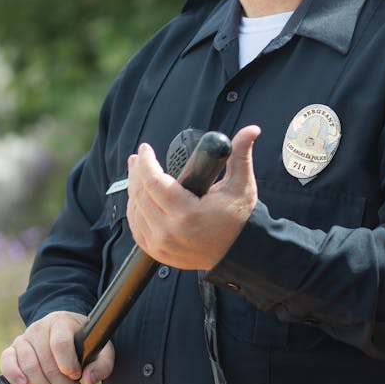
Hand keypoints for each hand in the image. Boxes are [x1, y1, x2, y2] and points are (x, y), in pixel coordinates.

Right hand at [0, 311, 114, 383]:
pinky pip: (7, 361)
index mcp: (62, 322)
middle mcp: (41, 327)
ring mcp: (25, 337)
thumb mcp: (101, 350)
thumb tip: (88, 380)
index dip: (68, 365)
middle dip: (58, 383)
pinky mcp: (13, 348)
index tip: (76, 376)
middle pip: (45, 360)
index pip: (60, 344)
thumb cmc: (84, 342)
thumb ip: (101, 365)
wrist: (66, 332)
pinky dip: (13, 374)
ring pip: (28, 364)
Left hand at [127, 125, 260, 270]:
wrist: (238, 252)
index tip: (146, 149)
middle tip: (139, 157)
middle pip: (140, 194)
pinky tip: (139, 198)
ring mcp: (160, 244)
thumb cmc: (239, 219)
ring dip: (134, 189)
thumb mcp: (242, 185)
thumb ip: (241, 155)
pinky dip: (135, 210)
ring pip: (135, 210)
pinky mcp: (157, 252)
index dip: (146, 162)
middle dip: (137, 171)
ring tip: (138, 173)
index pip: (153, 182)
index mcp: (186, 214)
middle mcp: (169, 231)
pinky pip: (136, 227)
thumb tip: (251, 130)